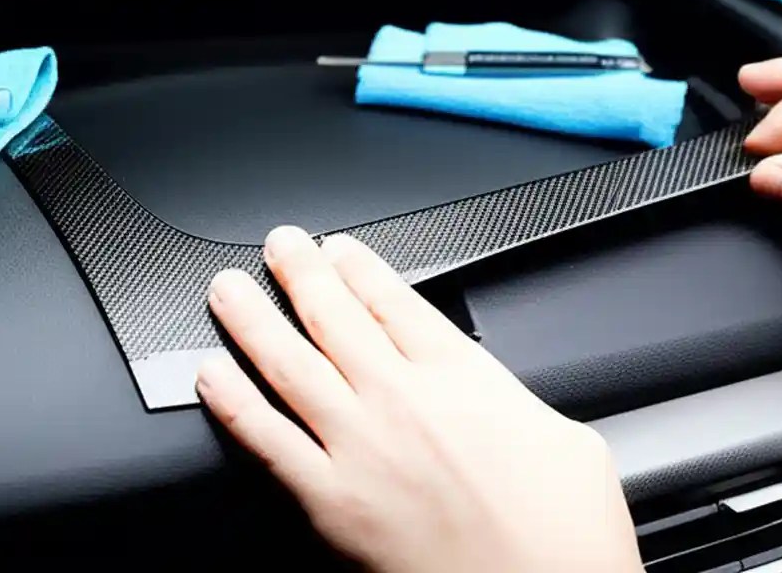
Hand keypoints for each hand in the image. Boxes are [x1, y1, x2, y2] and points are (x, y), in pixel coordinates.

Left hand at [197, 227, 640, 572]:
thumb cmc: (564, 536)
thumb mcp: (569, 440)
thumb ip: (518, 403)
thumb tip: (500, 396)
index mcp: (464, 376)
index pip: (395, 299)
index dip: (359, 266)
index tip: (339, 249)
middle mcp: (404, 399)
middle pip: (334, 315)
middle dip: (300, 272)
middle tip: (279, 245)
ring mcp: (361, 448)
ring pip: (289, 362)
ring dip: (252, 318)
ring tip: (228, 288)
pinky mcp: (331, 501)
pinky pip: (265, 439)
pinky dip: (232, 401)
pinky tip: (212, 374)